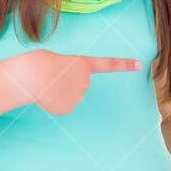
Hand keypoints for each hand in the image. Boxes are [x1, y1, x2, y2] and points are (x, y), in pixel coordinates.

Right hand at [8, 49, 140, 113]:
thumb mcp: (58, 61)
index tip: (139, 64)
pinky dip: (53, 102)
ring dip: (59, 92)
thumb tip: (66, 89)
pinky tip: (45, 96)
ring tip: (46, 85)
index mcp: (84, 64)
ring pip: (71, 96)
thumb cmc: (39, 63)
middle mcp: (86, 81)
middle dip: (67, 82)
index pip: (109, 64)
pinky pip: (62, 105)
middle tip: (52, 76)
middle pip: (80, 84)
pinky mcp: (68, 109)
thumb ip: (70, 73)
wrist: (30, 77)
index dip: (125, 64)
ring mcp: (79, 97)